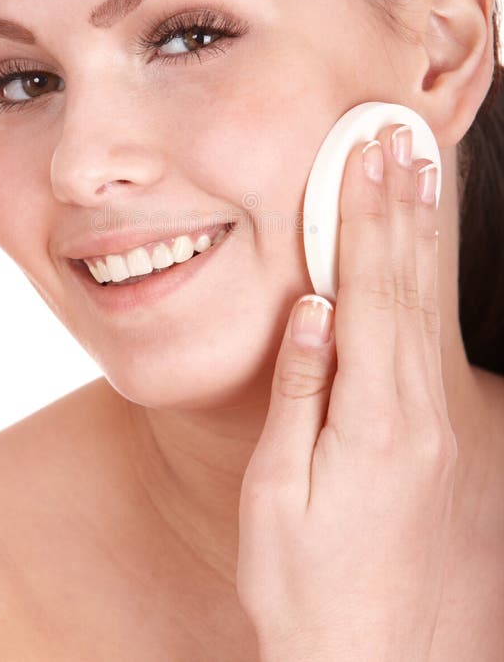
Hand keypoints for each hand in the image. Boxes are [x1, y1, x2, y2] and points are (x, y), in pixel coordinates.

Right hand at [236, 123, 457, 661]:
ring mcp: (452, 433)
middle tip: (404, 139)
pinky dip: (431, 296)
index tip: (365, 155)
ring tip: (422, 179)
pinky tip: (425, 269)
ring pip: (434, 315)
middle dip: (404, 207)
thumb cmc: (310, 595)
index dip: (367, 215)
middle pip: (414, 289)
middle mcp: (428, 417)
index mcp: (377, 422)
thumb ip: (300, 395)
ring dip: (423, 241)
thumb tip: (313, 313)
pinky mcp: (458, 450)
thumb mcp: (275, 497)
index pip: (373, 291)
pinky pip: (440, 353)